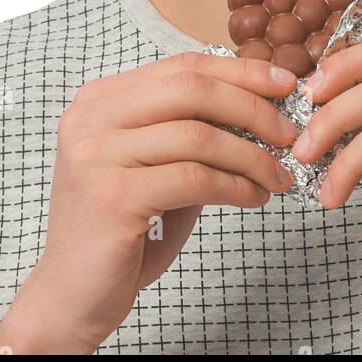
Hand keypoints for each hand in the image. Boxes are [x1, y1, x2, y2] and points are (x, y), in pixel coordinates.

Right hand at [0, 51, 298, 352]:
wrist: (72, 294)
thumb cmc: (124, 229)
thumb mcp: (158, 166)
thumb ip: (193, 132)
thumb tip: (264, 109)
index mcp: (101, 100)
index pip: (182, 67)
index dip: (239, 72)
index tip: (284, 85)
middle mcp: (91, 119)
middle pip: (190, 89)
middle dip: (252, 108)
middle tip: (289, 133)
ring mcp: (96, 155)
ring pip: (197, 136)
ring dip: (251, 157)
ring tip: (277, 177)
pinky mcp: (111, 196)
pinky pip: (193, 179)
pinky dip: (235, 186)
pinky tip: (254, 197)